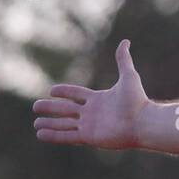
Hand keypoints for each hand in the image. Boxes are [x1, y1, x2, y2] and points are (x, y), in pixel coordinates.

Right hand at [32, 39, 149, 148]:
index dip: (64, 92)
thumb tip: (125, 41)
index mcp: (99, 99)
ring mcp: (90, 126)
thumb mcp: (128, 76)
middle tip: (35, 106)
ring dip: (50, 123)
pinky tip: (40, 134)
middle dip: (51, 108)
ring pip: (64, 124)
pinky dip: (53, 135)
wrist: (143, 122)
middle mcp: (92, 113)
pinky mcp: (89, 137)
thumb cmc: (137, 100)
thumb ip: (123, 60)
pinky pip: (67, 136)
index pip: (76, 94)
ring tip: (35, 123)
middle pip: (66, 110)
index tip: (51, 91)